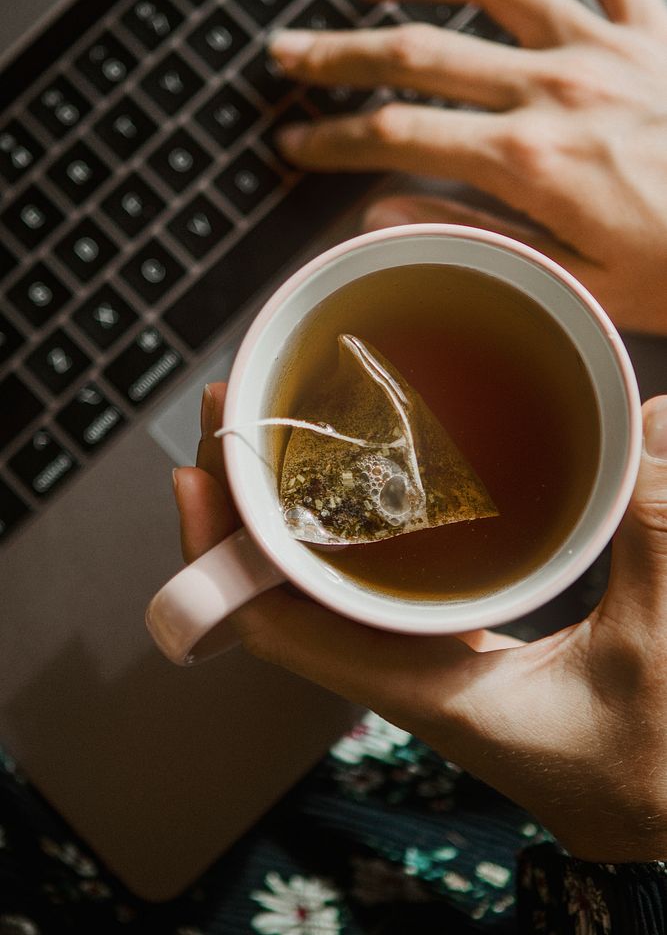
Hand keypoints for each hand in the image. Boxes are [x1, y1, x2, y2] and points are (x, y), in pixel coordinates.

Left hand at [173, 383, 666, 862]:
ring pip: (312, 573)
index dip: (217, 554)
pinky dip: (338, 522)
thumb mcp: (652, 648)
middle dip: (242, 496)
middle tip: (234, 404)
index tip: (192, 476)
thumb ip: (656, 535)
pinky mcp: (435, 631)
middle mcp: (392, 662)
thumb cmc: (638, 763)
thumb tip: (657, 419)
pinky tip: (349, 471)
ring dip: (282, 502)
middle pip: (277, 581)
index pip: (271, 625)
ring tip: (268, 421)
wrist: (643, 815)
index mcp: (415, 682)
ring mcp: (409, 646)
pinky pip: (359, 574)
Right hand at [268, 0, 666, 335]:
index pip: (396, 136)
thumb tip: (382, 210)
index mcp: (530, 161)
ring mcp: (603, 48)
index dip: (331, 137)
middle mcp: (557, 88)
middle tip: (287, 53)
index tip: (294, 140)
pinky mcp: (646, 29)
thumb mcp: (562, 281)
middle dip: (338, 54)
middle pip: (419, 52)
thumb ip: (467, 234)